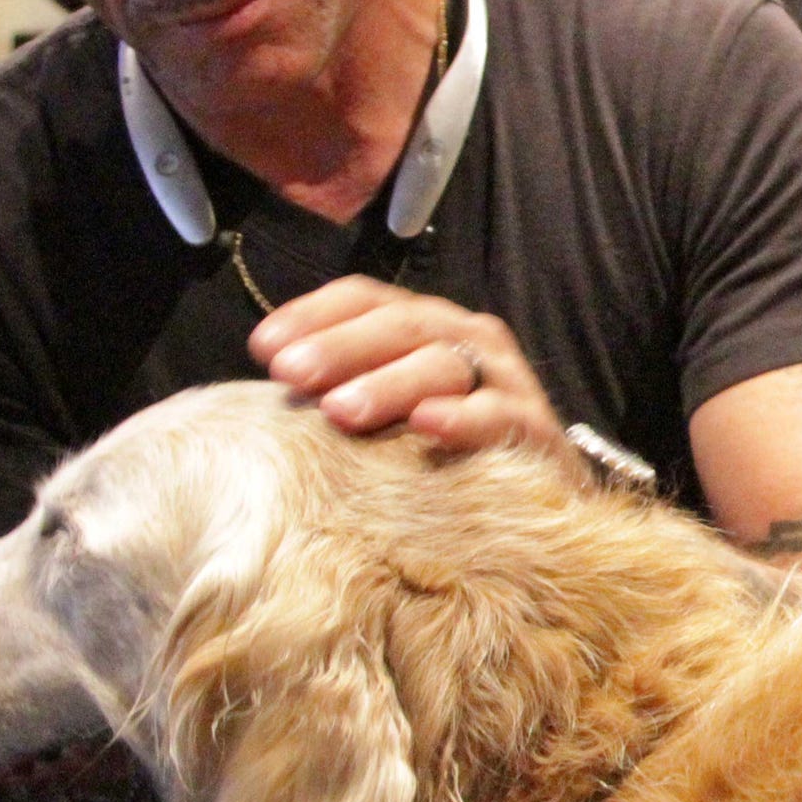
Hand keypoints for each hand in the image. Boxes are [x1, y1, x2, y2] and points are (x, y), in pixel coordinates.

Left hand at [252, 278, 563, 453]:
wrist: (538, 503)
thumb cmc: (443, 454)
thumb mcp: (387, 414)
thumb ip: (339, 390)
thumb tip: (272, 384)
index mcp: (424, 326)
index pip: (366, 298)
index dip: (313, 315)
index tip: (263, 348)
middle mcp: (466, 338)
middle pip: (401, 324)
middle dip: (341, 347)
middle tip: (291, 376)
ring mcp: (504, 377)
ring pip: (443, 362)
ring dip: (389, 383)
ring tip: (341, 411)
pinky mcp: (534, 425)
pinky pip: (496, 413)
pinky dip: (461, 417)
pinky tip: (425, 424)